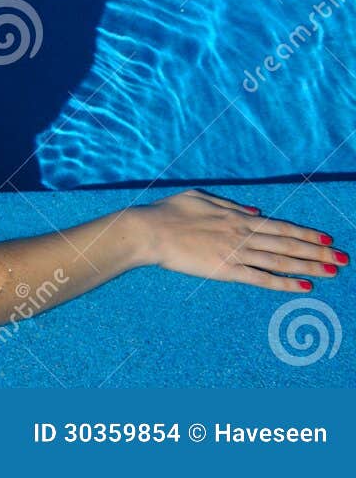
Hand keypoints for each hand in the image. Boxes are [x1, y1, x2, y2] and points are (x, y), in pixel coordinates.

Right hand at [133, 188, 343, 291]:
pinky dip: (284, 283)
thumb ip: (230, 203)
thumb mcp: (200, 197)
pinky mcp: (225, 270)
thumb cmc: (169, 211)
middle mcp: (243, 235)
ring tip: (333, 271)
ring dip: (309, 267)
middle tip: (344, 258)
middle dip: (318, 252)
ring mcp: (236, 253)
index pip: (281, 226)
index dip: (307, 234)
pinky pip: (261, 279)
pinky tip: (303, 287)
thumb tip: (257, 211)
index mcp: (237, 217)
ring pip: (281, 261)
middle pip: (288, 244)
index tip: (328, 239)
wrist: (149, 231)